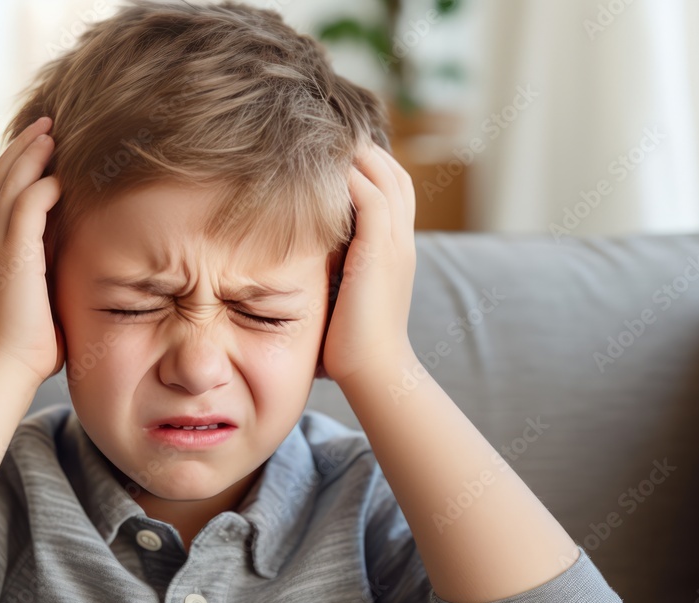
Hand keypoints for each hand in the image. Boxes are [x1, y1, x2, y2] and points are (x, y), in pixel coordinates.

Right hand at [0, 115, 64, 386]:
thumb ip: (45, 277)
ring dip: (31, 155)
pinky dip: (42, 186)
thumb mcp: (36, 301)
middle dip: (22, 148)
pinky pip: (25, 207)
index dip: (15, 168)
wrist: (2, 371)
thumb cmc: (26, 349)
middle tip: (45, 125)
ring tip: (51, 133)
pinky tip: (60, 175)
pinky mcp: (10, 257)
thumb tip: (69, 270)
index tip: (38, 150)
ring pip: (8, 184)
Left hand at [318, 138, 416, 383]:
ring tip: (325, 137)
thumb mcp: (342, 294)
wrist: (375, 373)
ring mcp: (394, 245)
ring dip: (356, 154)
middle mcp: (400, 241)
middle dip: (363, 149)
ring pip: (386, 177)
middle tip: (327, 132)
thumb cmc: (350, 345)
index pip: (392, 190)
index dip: (368, 167)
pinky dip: (352, 177)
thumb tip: (298, 264)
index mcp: (394, 250)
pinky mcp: (380, 253)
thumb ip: (331, 270)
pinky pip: (372, 198)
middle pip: (394, 173)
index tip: (333, 153)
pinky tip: (324, 166)